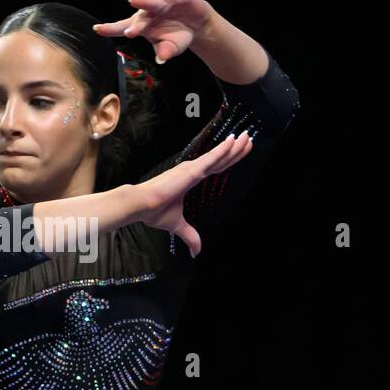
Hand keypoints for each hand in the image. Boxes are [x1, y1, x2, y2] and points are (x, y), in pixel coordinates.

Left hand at [92, 0, 215, 63]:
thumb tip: (161, 59)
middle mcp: (150, 14)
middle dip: (135, 25)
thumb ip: (166, 52)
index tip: (97, 29)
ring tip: (132, 0)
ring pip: (151, 3)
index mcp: (144, 27)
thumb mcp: (172, 47)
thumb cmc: (178, 36)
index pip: (124, 28)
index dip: (111, 29)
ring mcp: (163, 4)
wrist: (196, 24)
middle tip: (129, 31)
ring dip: (143, 2)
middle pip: (139, 19)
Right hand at [132, 130, 252, 256]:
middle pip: (220, 159)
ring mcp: (192, 169)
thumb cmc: (153, 211)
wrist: (141, 206)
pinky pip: (211, 159)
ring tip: (247, 137)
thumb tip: (196, 252)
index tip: (239, 151)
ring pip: (219, 156)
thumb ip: (190, 236)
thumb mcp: (178, 225)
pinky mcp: (191, 170)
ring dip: (234, 147)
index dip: (228, 160)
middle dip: (236, 150)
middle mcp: (192, 170)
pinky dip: (223, 150)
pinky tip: (233, 142)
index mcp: (190, 179)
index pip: (215, 168)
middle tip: (248, 139)